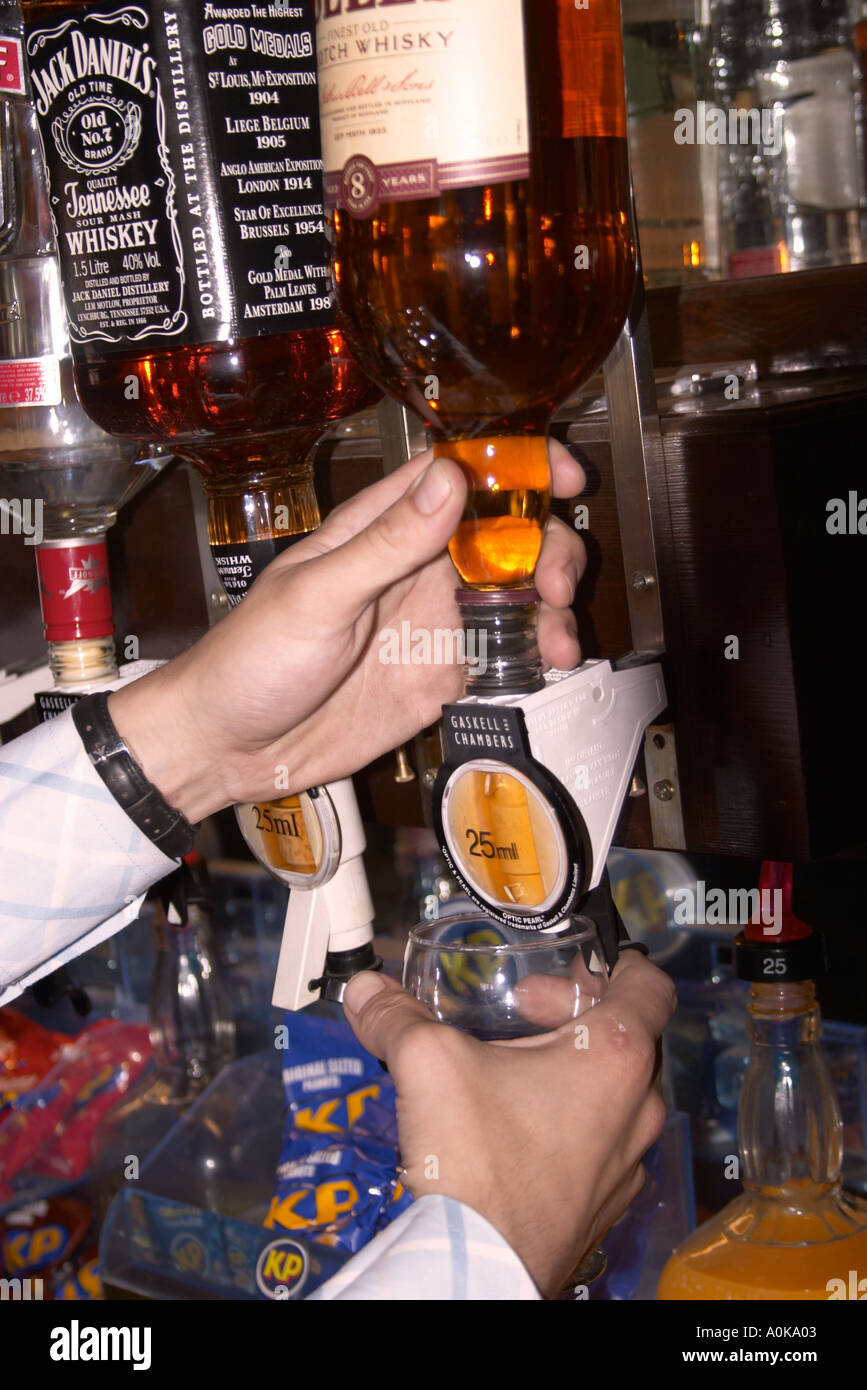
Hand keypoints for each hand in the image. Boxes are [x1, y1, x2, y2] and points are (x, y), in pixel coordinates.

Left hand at [109, 441, 585, 820]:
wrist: (231, 747)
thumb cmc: (252, 660)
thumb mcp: (318, 597)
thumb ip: (386, 543)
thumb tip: (450, 480)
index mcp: (382, 530)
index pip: (460, 474)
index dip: (519, 466)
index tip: (566, 478)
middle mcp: (417, 568)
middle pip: (508, 535)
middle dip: (550, 549)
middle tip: (554, 587)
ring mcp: (433, 622)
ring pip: (517, 595)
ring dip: (550, 609)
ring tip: (557, 643)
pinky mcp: (441, 676)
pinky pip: (505, 656)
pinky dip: (536, 657)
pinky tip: (548, 668)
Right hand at [342, 951, 675, 1297]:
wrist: (479, 1269)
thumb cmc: (475, 1158)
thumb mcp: (427, 1062)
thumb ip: (397, 1016)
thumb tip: (364, 988)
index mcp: (616, 1057)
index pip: (650, 985)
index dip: (617, 961)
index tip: (579, 964)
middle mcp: (638, 1109)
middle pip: (629, 1037)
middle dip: (574, 1014)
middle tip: (522, 1011)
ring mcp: (627, 1164)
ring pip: (616, 1094)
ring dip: (574, 1069)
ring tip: (513, 1070)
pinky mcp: (605, 1205)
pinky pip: (602, 1144)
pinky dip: (571, 1123)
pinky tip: (517, 1130)